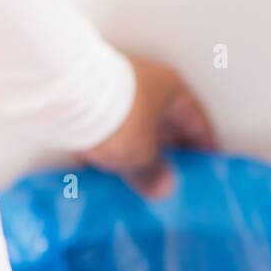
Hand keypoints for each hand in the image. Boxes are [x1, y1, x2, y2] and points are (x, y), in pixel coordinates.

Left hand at [80, 54, 216, 197]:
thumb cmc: (117, 118)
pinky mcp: (92, 97)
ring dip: (140, 150)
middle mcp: (148, 84)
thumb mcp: (142, 156)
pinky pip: (112, 127)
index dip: (205, 147)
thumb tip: (161, 187)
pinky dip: (114, 146)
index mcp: (172, 90)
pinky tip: (110, 167)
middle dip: (169, 152)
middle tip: (172, 180)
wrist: (65, 96)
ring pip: (137, 125)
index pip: (197, 121)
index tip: (206, 168)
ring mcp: (118, 88)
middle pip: (166, 123)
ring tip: (139, 179)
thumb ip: (154, 174)